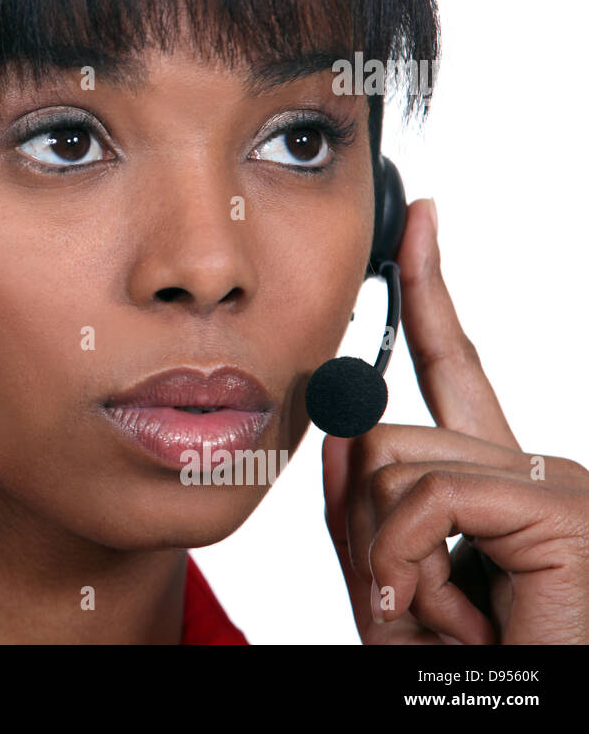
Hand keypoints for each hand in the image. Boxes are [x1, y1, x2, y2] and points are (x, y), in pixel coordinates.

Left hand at [322, 198, 588, 643]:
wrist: (516, 715)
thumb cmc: (468, 671)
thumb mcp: (389, 591)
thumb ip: (361, 516)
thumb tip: (342, 433)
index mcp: (493, 482)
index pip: (450, 367)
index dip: (428, 292)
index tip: (417, 221)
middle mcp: (532, 469)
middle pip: (383, 434)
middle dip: (368, 525)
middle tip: (412, 600)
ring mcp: (554, 484)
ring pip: (393, 463)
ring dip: (390, 559)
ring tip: (445, 620)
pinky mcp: (562, 508)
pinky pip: (427, 498)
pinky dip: (407, 564)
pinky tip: (454, 618)